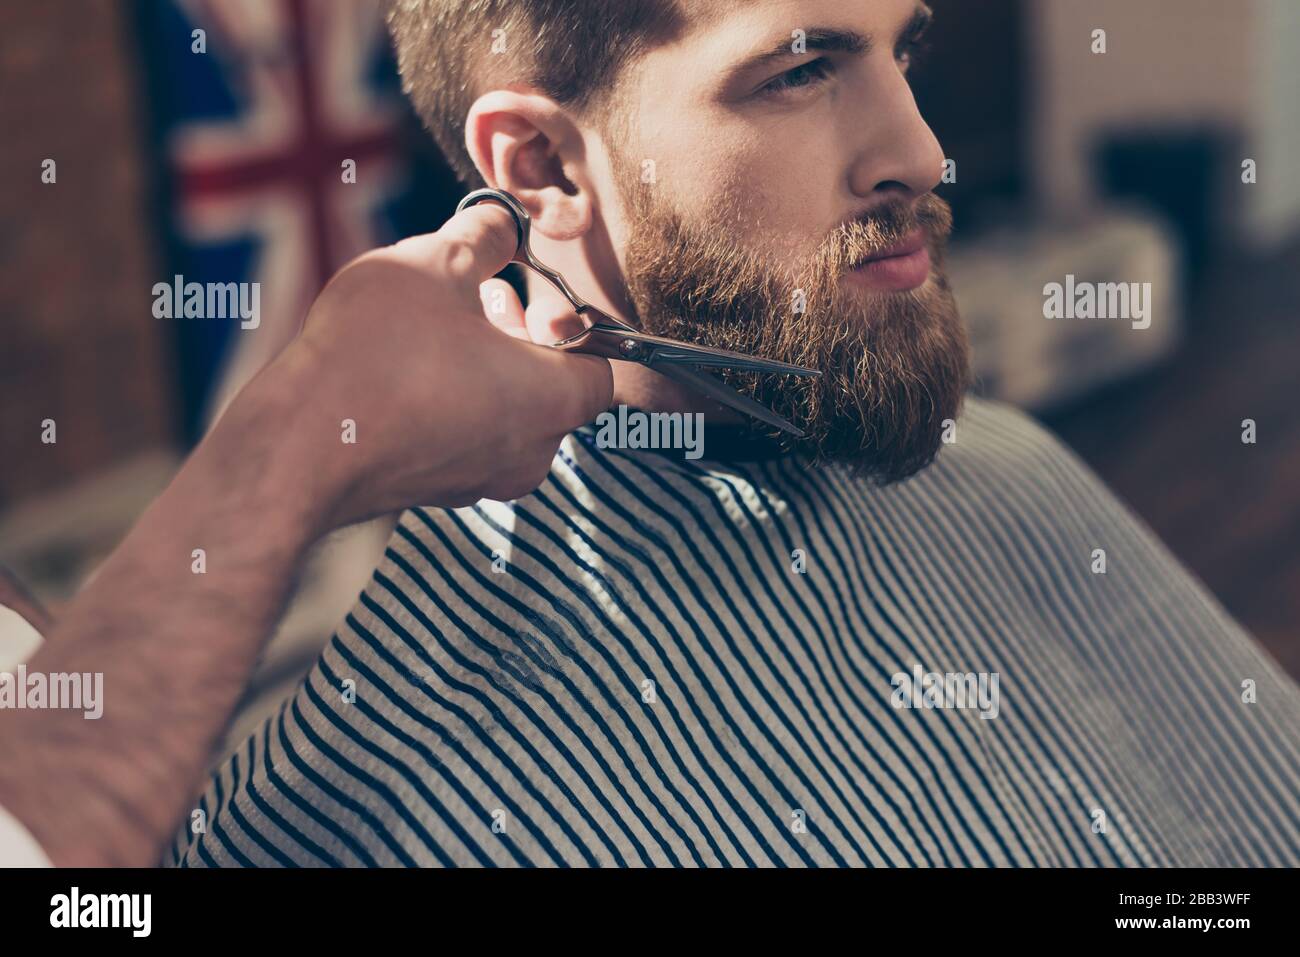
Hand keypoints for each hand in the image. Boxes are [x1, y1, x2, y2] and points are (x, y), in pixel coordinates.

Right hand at [237, 203, 613, 531]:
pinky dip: (453, 397)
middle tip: (486, 293)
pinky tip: (406, 362)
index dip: (574, 318)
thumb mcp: (436, 264)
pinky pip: (466, 435)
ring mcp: (483, 479)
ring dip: (487, 363)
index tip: (534, 288)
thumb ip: (486, 235)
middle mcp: (531, 452)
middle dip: (526, 334)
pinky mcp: (437, 489)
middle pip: (555, 387)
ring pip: (509, 412)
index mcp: (554, 400)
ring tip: (441, 319)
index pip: (604, 363)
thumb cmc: (376, 356)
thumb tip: (503, 221)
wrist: (298, 447)